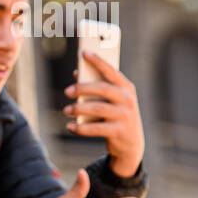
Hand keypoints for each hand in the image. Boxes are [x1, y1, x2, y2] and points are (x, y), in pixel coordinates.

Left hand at [64, 51, 144, 177]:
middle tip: (67, 91)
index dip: (98, 61)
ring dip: (78, 109)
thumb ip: (97, 87)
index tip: (84, 53)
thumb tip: (77, 73)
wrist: (131, 144)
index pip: (111, 71)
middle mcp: (127, 100)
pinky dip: (81, 128)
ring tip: (66, 110)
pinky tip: (70, 127)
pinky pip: (96, 128)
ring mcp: (125, 116)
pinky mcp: (119, 132)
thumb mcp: (112, 100)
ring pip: (98, 108)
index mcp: (126, 88)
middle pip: (102, 89)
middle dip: (83, 88)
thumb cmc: (116, 116)